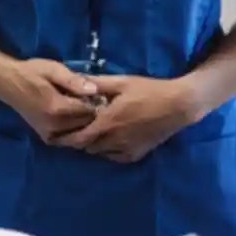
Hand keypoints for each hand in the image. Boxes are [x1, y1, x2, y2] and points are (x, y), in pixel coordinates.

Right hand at [3, 58, 100, 143]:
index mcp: (57, 108)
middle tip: (92, 100)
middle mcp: (54, 126)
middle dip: (92, 114)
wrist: (9, 82)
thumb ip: (74, 81)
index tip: (99, 93)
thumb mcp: (54, 69)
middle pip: (86, 125)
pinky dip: (75, 131)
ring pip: (79, 134)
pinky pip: (68, 139)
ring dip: (85, 123)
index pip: (89, 112)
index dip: (97, 102)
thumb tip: (95, 90)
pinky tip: (74, 118)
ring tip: (83, 107)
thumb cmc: (32, 72)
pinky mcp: (46, 137)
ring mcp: (49, 134)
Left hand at [53, 75, 198, 162]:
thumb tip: (76, 80)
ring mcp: (125, 150)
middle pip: (86, 147)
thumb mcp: (122, 82)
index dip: (65, 137)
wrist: (178, 106)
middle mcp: (113, 140)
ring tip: (95, 130)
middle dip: (79, 138)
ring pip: (99, 152)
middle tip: (76, 127)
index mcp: (107, 123)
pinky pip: (113, 156)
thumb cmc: (149, 90)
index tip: (57, 132)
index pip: (77, 138)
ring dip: (93, 143)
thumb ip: (98, 83)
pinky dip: (108, 149)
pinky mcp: (136, 155)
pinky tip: (112, 137)